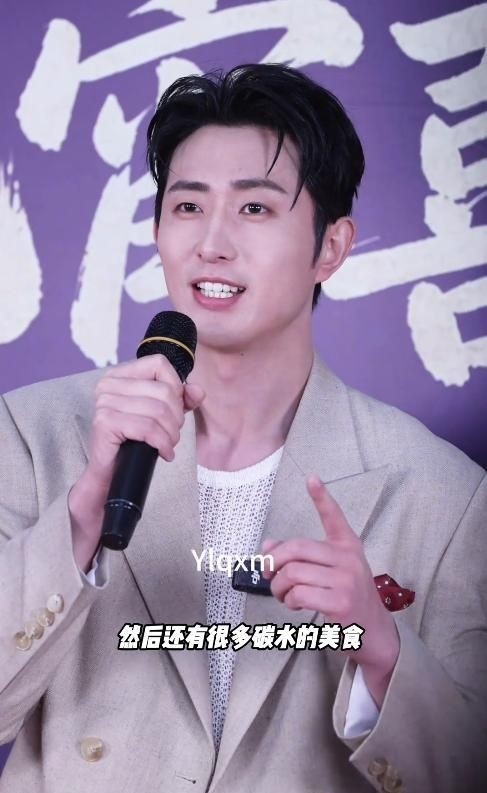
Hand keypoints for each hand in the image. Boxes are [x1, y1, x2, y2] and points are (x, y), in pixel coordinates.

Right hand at [68, 354, 204, 570]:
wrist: (111, 475)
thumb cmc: (134, 442)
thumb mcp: (161, 416)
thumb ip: (181, 399)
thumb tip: (197, 391)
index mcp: (120, 376)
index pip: (159, 365)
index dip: (175, 388)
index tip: (174, 409)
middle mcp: (108, 385)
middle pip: (164, 391)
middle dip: (176, 417)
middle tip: (171, 434)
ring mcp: (104, 402)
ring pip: (159, 411)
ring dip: (170, 434)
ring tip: (166, 444)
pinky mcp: (105, 422)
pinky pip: (148, 428)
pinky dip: (162, 444)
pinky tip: (162, 453)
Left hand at [261, 474, 399, 705]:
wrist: (373, 631)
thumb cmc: (345, 596)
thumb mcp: (327, 572)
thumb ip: (299, 558)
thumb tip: (267, 547)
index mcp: (347, 546)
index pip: (334, 517)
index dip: (322, 497)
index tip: (311, 478)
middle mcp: (349, 558)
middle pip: (297, 549)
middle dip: (274, 563)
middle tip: (269, 575)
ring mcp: (347, 580)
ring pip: (293, 573)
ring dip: (279, 588)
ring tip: (284, 595)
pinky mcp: (341, 603)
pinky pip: (299, 594)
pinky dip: (290, 601)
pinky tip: (296, 605)